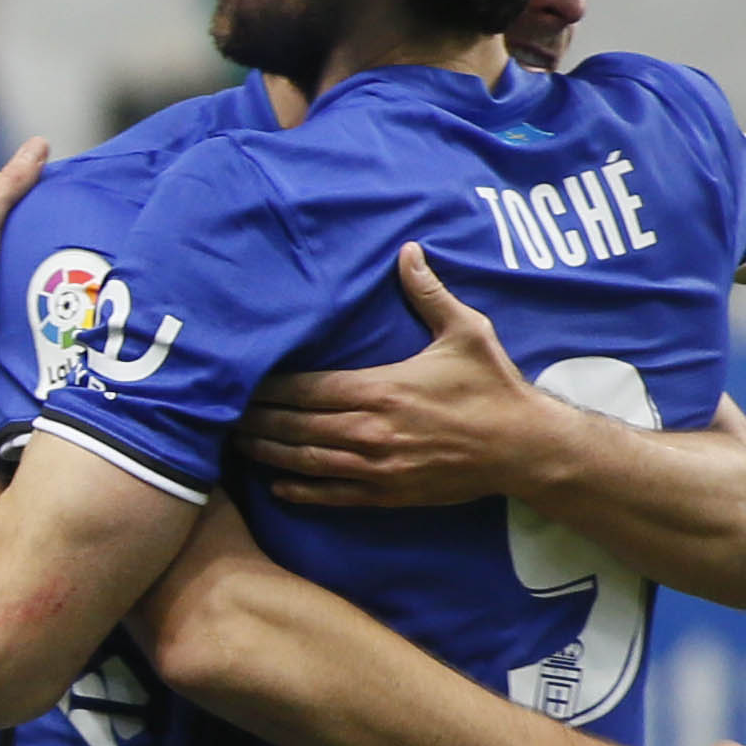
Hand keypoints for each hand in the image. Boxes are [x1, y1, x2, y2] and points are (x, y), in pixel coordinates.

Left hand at [236, 246, 558, 509]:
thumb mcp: (466, 333)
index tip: (240, 380)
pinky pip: (331, 494)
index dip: (266, 388)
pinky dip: (299, 490)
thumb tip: (408, 250)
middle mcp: (368, 431)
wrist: (524, 448)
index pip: (304, 389)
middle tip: (221, 413)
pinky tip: (276, 484)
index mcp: (379, 390)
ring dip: (267, 452)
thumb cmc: (493, 387)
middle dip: (255, 420)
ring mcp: (374, 467)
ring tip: (236, 444)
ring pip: (303, 461)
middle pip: (293, 426)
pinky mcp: (386, 493)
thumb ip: (428, 294)